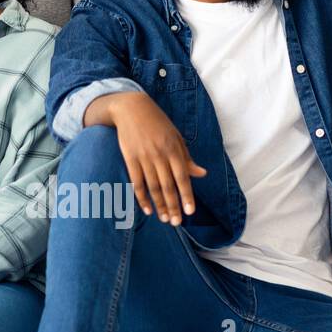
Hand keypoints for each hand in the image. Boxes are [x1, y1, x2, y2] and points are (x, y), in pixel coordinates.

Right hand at [86, 91, 206, 225]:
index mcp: (173, 149)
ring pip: (153, 187)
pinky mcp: (130, 158)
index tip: (190, 211)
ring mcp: (143, 157)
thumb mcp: (176, 137)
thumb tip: (201, 174)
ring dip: (159, 205)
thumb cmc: (157, 123)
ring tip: (165, 219)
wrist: (131, 108)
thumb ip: (187, 158)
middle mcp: (159, 155)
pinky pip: (136, 182)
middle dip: (173, 206)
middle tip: (176, 222)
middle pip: (167, 186)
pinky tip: (147, 209)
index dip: (186, 195)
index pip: (182, 177)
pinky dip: (142, 197)